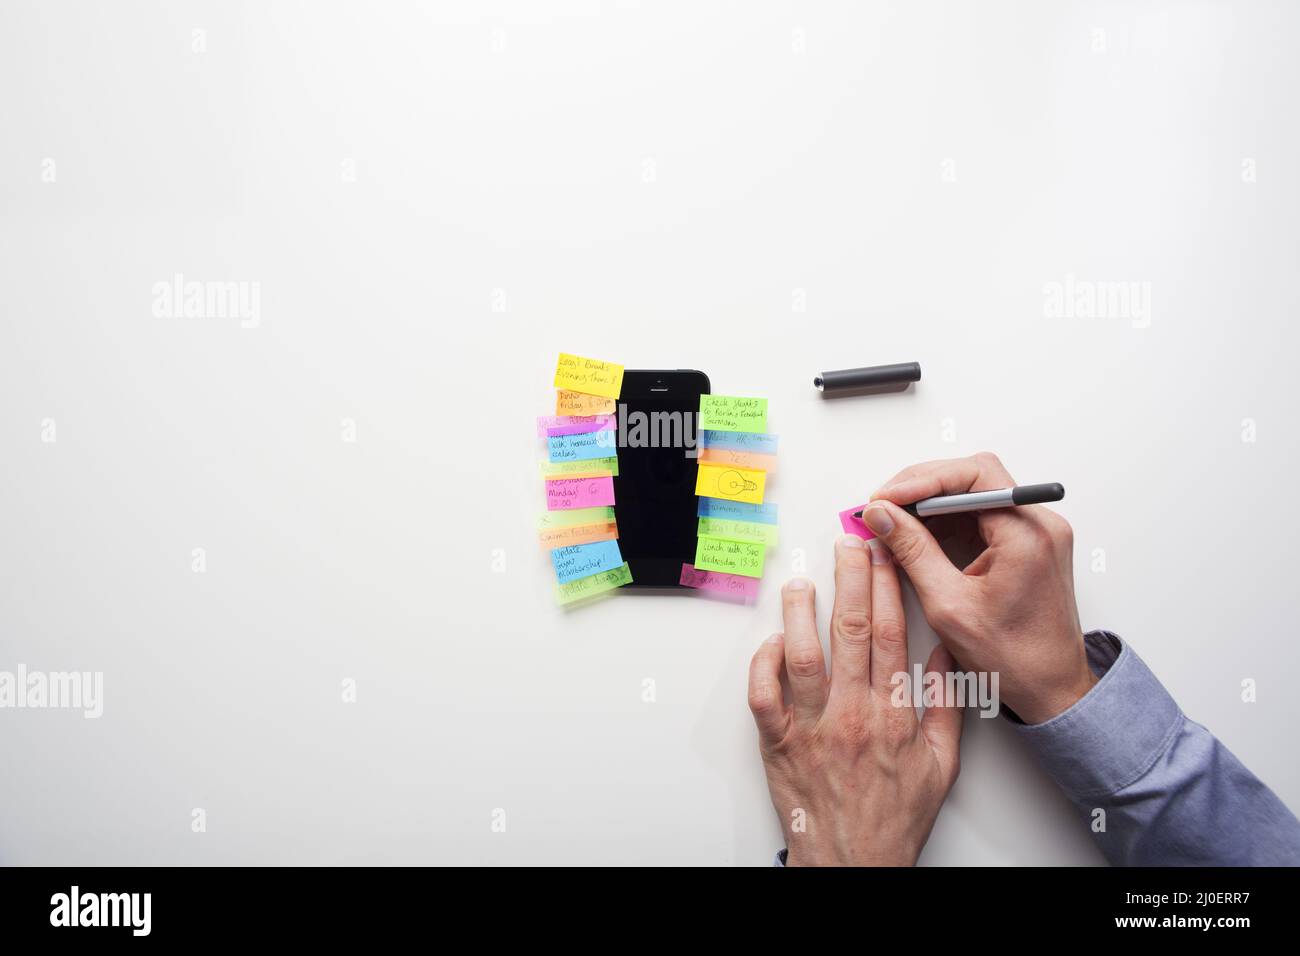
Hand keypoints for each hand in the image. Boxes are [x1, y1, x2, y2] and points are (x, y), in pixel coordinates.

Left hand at [748, 536, 963, 865]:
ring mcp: (812, 729)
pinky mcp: (777, 744)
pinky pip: (764, 695)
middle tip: (847, 542)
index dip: (887, 587)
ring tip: (802, 581)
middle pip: (851, 631)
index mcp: (895, 715)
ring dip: (801, 612)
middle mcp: (854, 715)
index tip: (884, 555)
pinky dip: (763, 663)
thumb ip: (946, 707)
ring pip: (803, 656)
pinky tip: (772, 640)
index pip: (893, 634)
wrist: (854, 865)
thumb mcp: (942, 765)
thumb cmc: (895, 818)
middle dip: (850, 579)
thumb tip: (943, 656)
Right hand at [862, 452, 1095, 724]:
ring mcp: (1037, 534)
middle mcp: (1040, 525)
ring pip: (976, 494)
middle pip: (974, 477)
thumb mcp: (948, 605)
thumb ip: (911, 551)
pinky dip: (948, 523)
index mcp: (1027, 535)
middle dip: (923, 488)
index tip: (886, 498)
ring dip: (932, 505)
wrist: (1052, 689)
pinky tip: (919, 538)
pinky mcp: (1028, 545)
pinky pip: (983, 517)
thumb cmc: (1012, 658)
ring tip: (894, 523)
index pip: (973, 475)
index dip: (923, 479)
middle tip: (883, 507)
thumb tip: (881, 514)